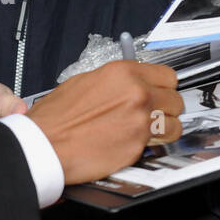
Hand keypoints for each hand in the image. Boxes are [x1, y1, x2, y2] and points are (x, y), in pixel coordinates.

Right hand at [27, 60, 181, 183]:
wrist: (44, 145)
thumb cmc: (55, 118)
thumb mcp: (83, 83)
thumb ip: (114, 81)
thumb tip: (127, 82)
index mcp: (123, 73)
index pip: (167, 75)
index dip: (163, 86)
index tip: (160, 92)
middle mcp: (136, 94)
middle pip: (175, 99)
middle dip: (166, 108)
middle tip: (152, 114)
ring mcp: (140, 121)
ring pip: (175, 124)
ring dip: (164, 129)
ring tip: (147, 132)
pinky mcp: (138, 146)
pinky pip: (158, 144)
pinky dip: (149, 146)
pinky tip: (132, 144)